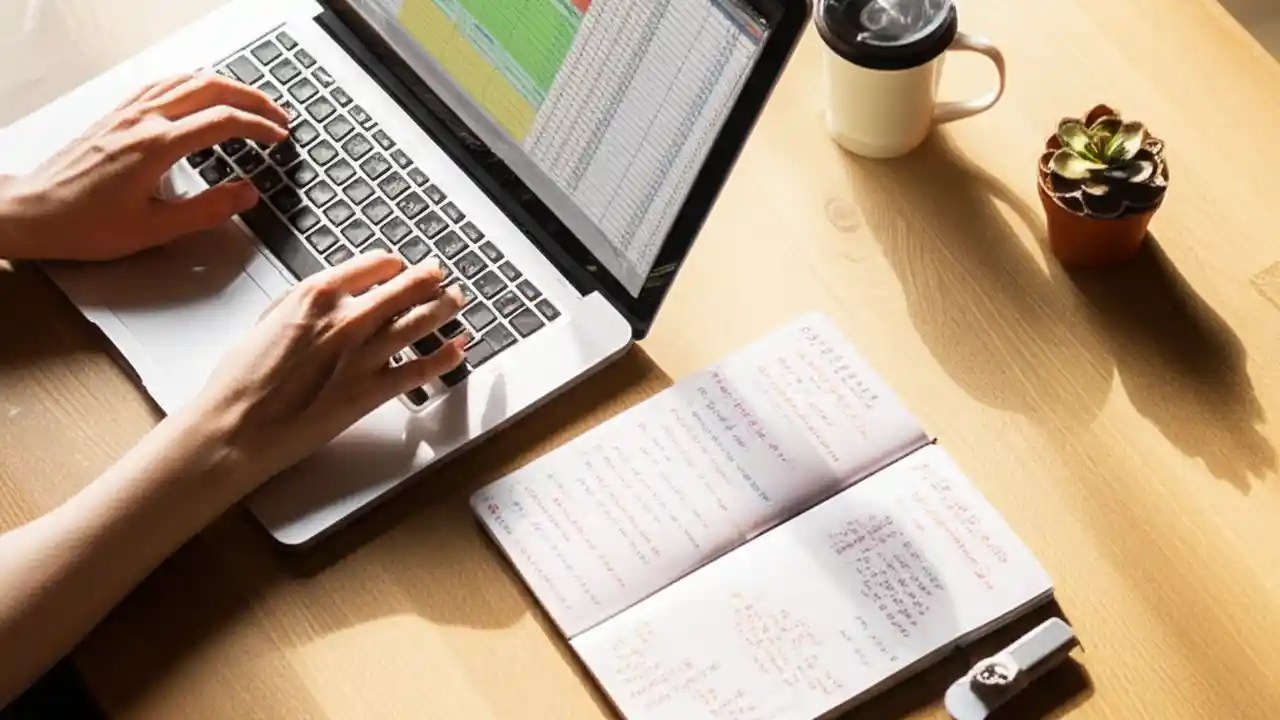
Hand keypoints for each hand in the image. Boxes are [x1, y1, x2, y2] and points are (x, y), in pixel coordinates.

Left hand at [0, 73, 288, 260]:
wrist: (35, 213)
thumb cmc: (85, 225)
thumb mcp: (154, 229)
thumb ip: (208, 210)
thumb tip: (247, 194)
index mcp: (156, 147)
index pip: (222, 122)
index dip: (259, 127)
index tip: (278, 137)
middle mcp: (142, 121)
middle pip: (210, 89)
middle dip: (251, 99)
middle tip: (277, 115)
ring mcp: (127, 113)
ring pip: (186, 80)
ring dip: (225, 86)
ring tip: (249, 102)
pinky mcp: (116, 115)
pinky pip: (161, 84)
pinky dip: (192, 83)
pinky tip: (201, 92)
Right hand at [180, 252, 466, 496]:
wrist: (236, 427)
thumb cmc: (242, 379)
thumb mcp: (267, 320)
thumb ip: (303, 302)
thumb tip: (330, 291)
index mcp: (316, 296)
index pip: (373, 265)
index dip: (394, 264)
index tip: (401, 265)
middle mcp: (346, 320)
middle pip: (405, 289)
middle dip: (429, 280)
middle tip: (441, 277)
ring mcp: (363, 356)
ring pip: (419, 323)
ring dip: (444, 308)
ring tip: (457, 301)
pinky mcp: (371, 392)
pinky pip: (419, 370)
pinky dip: (444, 358)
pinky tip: (458, 349)